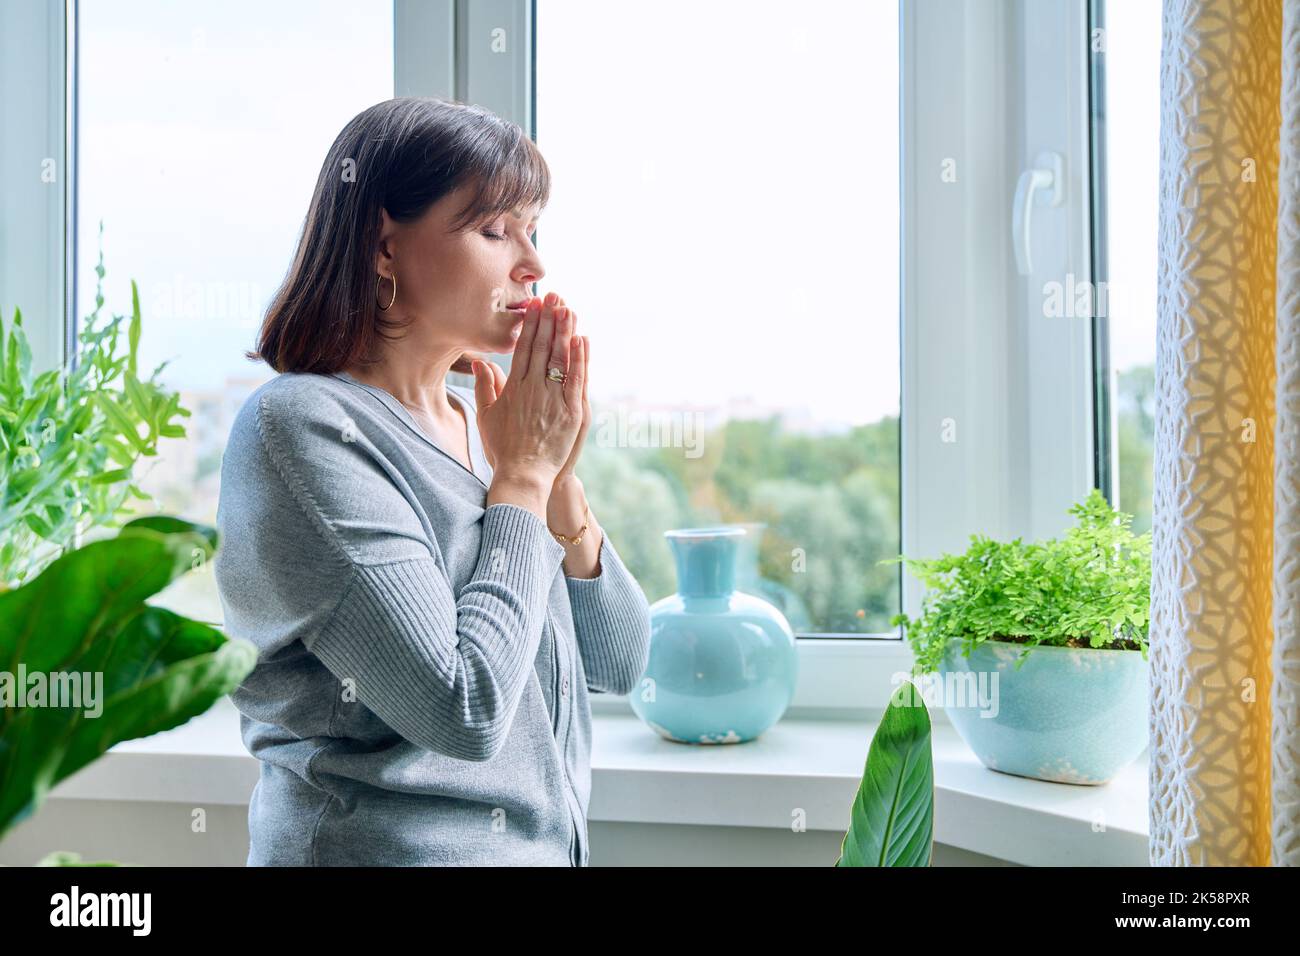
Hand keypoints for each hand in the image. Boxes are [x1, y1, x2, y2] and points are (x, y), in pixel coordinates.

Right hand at [470, 293, 582, 485]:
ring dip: (565, 332)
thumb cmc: (503, 449)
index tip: (535, 305)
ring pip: (560, 358)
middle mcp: (533, 388)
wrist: (523, 475)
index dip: (531, 324)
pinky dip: (580, 359)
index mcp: (514, 387)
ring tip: (569, 309)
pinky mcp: (572, 412)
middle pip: (543, 346)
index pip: (524, 348)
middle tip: (555, 296)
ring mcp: (553, 399)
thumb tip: (481, 363)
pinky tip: (582, 340)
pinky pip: (577, 379)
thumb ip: (485, 387)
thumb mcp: (486, 416)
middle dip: (549, 319)